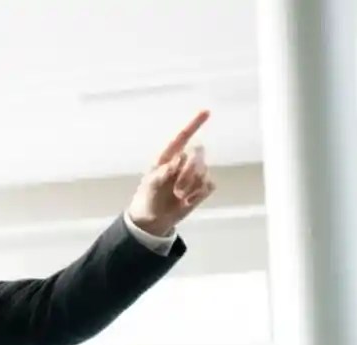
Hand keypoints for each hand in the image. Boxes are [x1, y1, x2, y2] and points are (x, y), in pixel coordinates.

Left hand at [127, 110, 216, 236]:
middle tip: (177, 190)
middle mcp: (183, 162)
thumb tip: (179, 158)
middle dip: (190, 171)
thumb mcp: (151, 185)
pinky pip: (209, 184)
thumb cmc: (147, 199)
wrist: (153, 220)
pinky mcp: (202, 187)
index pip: (182, 137)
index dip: (194, 124)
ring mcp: (194, 174)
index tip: (207, 111)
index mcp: (168, 157)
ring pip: (204, 171)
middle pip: (198, 153)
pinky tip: (187, 201)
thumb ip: (164, 171)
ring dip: (191, 186)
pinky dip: (198, 194)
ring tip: (178, 196)